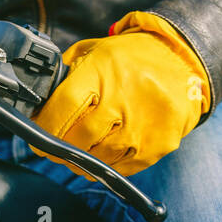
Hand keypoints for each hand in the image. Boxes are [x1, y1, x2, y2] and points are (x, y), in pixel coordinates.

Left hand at [32, 12, 210, 176]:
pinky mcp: (158, 146)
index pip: (62, 108)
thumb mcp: (95, 52)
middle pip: (78, 140)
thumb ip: (67, 76)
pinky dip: (106, 166)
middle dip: (60, 148)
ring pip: (98, 159)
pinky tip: (102, 156)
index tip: (37, 135)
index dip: (44, 127)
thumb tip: (38, 106)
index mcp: (103, 71)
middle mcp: (123, 99)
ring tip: (79, 150)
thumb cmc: (131, 60)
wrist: (183, 63)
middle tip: (54, 147)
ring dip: (82, 160)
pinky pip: (121, 168)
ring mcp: (143, 126)